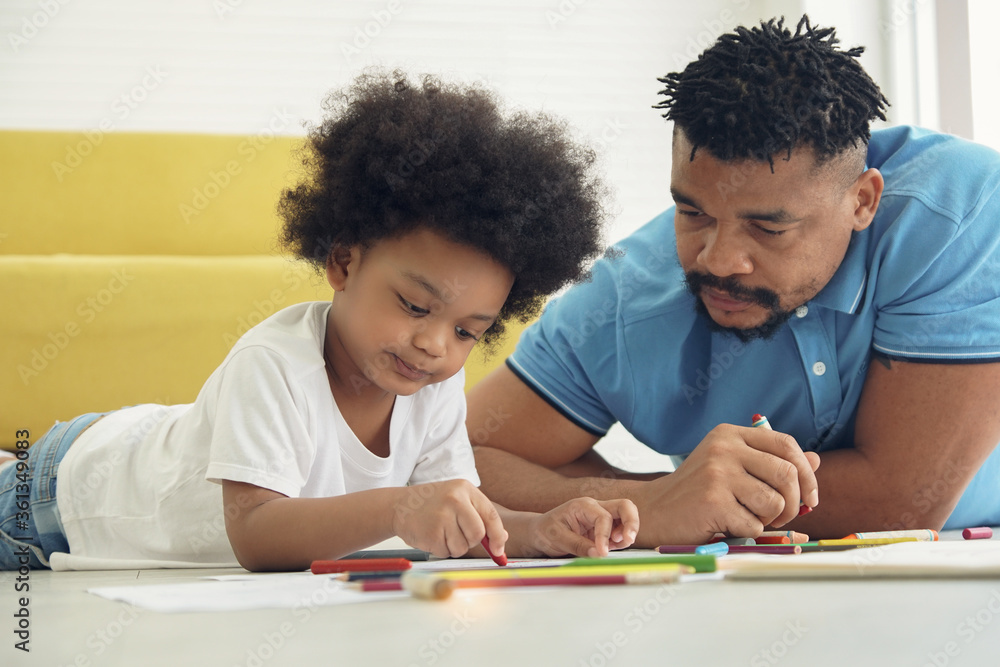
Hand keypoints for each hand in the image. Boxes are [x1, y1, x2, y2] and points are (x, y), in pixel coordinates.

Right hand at [390, 479, 507, 558]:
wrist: (399, 505)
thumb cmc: (433, 504)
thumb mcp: (458, 500)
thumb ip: (480, 516)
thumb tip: (502, 539)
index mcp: (465, 489)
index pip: (490, 515)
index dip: (497, 535)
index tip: (498, 548)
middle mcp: (454, 500)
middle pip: (477, 534)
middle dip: (471, 541)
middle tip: (457, 533)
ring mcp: (441, 516)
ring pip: (462, 547)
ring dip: (454, 546)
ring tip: (440, 531)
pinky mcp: (430, 533)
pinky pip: (446, 552)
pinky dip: (441, 549)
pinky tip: (431, 535)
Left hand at [527, 497, 638, 557]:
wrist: (539, 533)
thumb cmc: (545, 531)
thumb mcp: (557, 537)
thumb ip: (578, 545)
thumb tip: (598, 554)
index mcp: (583, 506)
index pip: (604, 517)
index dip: (605, 536)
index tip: (602, 553)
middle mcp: (596, 509)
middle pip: (625, 506)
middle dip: (632, 522)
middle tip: (629, 539)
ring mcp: (601, 519)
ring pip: (626, 519)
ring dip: (627, 534)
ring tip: (617, 546)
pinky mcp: (603, 531)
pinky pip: (619, 534)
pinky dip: (621, 542)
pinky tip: (610, 549)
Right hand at [630, 424, 819, 545]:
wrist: (654, 511)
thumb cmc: (698, 492)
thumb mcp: (732, 468)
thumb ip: (771, 463)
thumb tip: (815, 460)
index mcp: (729, 435)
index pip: (785, 444)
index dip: (806, 472)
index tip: (810, 496)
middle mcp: (723, 448)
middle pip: (786, 473)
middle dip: (794, 502)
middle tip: (783, 516)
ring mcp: (717, 473)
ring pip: (775, 502)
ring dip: (770, 520)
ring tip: (749, 518)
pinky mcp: (713, 501)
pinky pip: (755, 523)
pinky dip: (748, 531)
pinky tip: (727, 524)